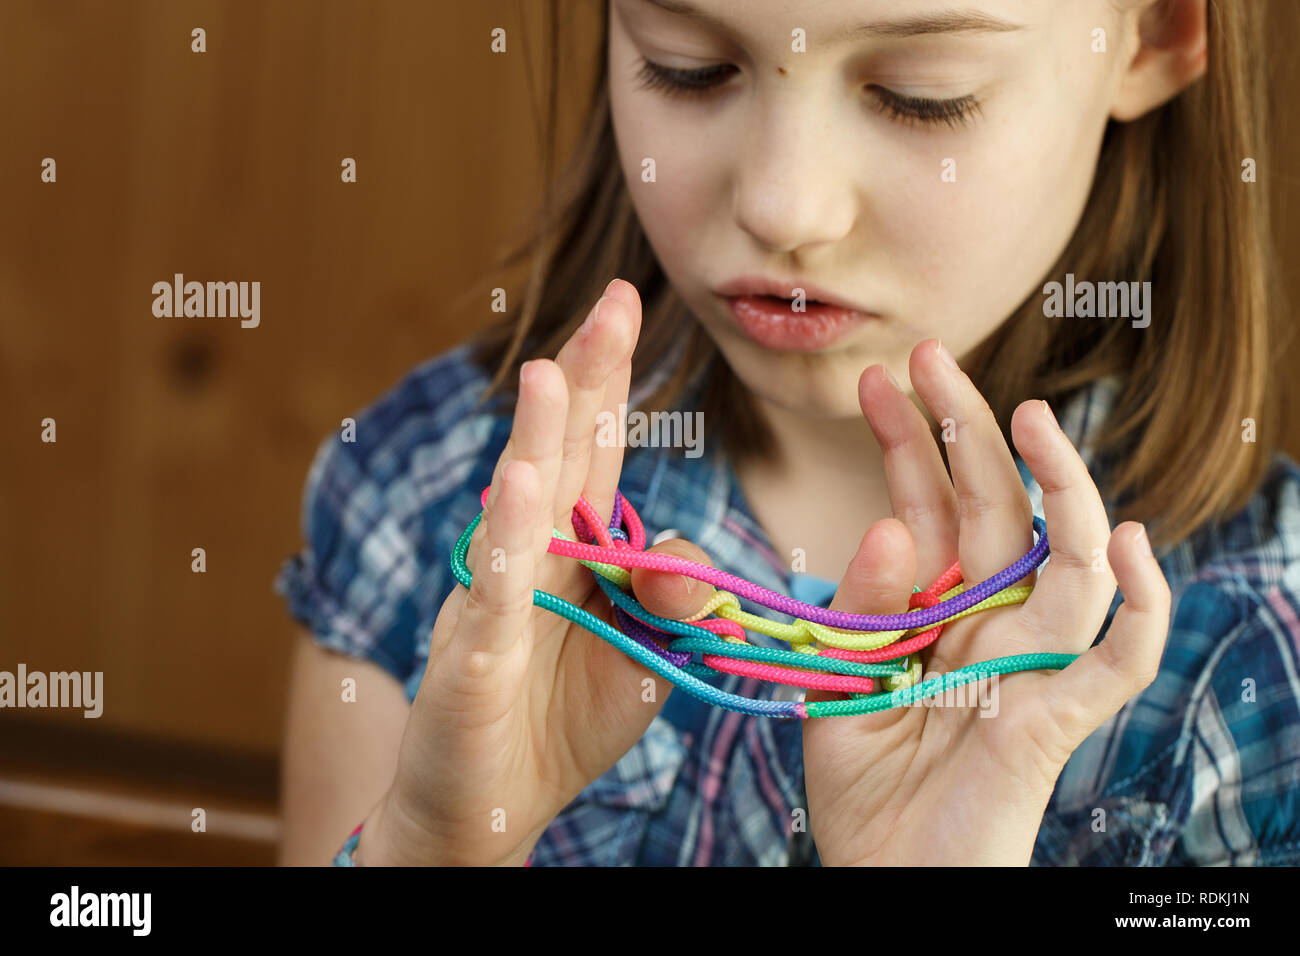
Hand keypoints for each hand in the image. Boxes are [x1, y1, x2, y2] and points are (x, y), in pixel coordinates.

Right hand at [357, 278, 714, 865]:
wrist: (490, 806)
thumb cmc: (562, 721)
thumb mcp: (641, 658)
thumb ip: (670, 602)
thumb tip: (690, 557)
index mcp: (572, 551)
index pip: (595, 453)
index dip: (610, 380)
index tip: (629, 303)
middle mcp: (528, 558)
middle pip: (560, 456)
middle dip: (586, 378)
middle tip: (614, 299)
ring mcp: (495, 602)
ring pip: (519, 510)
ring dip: (538, 440)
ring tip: (555, 371)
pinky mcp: (474, 660)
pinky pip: (496, 595)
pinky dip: (509, 542)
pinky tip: (519, 487)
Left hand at [802, 340, 1170, 865]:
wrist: (887, 879)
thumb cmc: (865, 789)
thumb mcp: (839, 686)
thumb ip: (862, 611)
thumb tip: (891, 526)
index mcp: (933, 607)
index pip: (928, 503)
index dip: (907, 440)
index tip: (878, 378)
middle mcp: (987, 621)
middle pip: (993, 509)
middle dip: (967, 429)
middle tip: (932, 355)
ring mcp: (1028, 666)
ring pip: (1066, 564)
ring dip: (1058, 489)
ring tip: (1030, 417)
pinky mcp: (1055, 721)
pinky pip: (1116, 663)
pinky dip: (1137, 609)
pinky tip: (1128, 545)